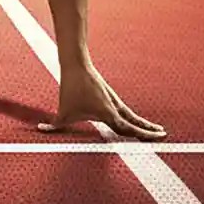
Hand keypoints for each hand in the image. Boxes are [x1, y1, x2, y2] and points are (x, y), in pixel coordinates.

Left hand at [38, 62, 165, 140]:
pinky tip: (134, 121)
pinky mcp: (109, 96)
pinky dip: (132, 118)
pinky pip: (124, 111)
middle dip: (148, 131)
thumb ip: (54, 125)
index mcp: (108, 113)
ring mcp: (114, 101)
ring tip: (155, 130)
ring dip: (143, 124)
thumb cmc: (71, 88)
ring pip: (131, 116)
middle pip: (135, 123)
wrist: (77, 64)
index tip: (158, 139)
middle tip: (163, 137)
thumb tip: (40, 130)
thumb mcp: (62, 112)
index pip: (129, 129)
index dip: (144, 135)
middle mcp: (115, 107)